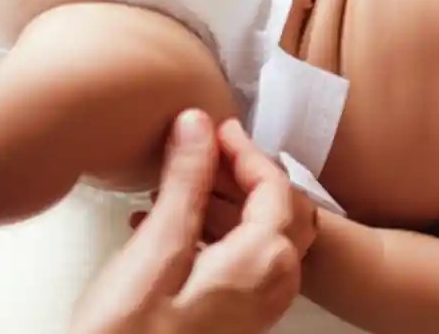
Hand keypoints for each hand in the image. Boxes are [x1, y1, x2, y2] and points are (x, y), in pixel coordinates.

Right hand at [70, 111, 300, 333]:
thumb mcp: (157, 248)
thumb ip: (185, 181)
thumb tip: (198, 124)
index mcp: (265, 260)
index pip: (274, 184)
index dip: (244, 148)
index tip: (213, 126)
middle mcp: (275, 283)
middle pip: (281, 207)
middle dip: (245, 172)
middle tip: (205, 149)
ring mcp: (260, 307)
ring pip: (265, 234)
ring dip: (231, 202)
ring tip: (182, 183)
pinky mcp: (237, 320)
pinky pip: (247, 260)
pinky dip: (221, 232)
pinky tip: (169, 227)